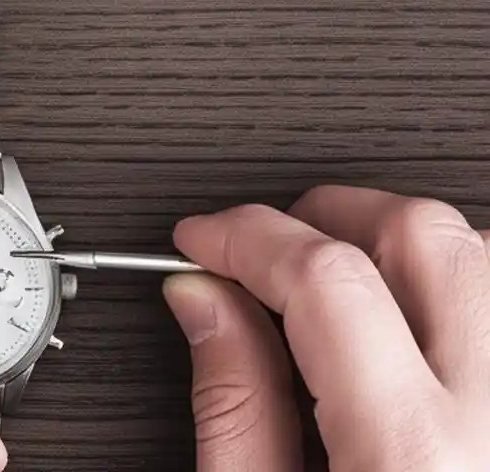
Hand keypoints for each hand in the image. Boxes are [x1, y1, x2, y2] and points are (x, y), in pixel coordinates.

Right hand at [163, 186, 489, 470]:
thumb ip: (236, 408)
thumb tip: (202, 299)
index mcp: (415, 454)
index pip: (329, 279)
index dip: (248, 237)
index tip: (204, 240)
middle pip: (422, 236)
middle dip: (324, 216)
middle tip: (263, 252)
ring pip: (479, 255)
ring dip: (397, 248)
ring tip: (334, 290)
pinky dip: (449, 291)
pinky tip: (404, 327)